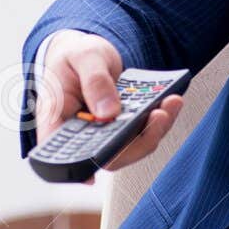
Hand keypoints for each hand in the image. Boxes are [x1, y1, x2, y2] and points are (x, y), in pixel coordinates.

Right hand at [34, 30, 185, 183]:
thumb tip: (109, 113)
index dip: (73, 169)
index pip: (58, 153)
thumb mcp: (83, 57)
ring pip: (130, 147)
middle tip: (159, 115)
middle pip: (106, 156)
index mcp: (56, 119)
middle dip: (137, 142)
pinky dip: (160, 119)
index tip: (90, 176)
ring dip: (155, 129)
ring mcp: (104, 135)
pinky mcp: (123, 128)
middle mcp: (80, 135)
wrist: (88, 53)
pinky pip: (142, 132)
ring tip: (171, 103)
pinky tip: (171, 100)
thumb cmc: (76, 56)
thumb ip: (94, 81)